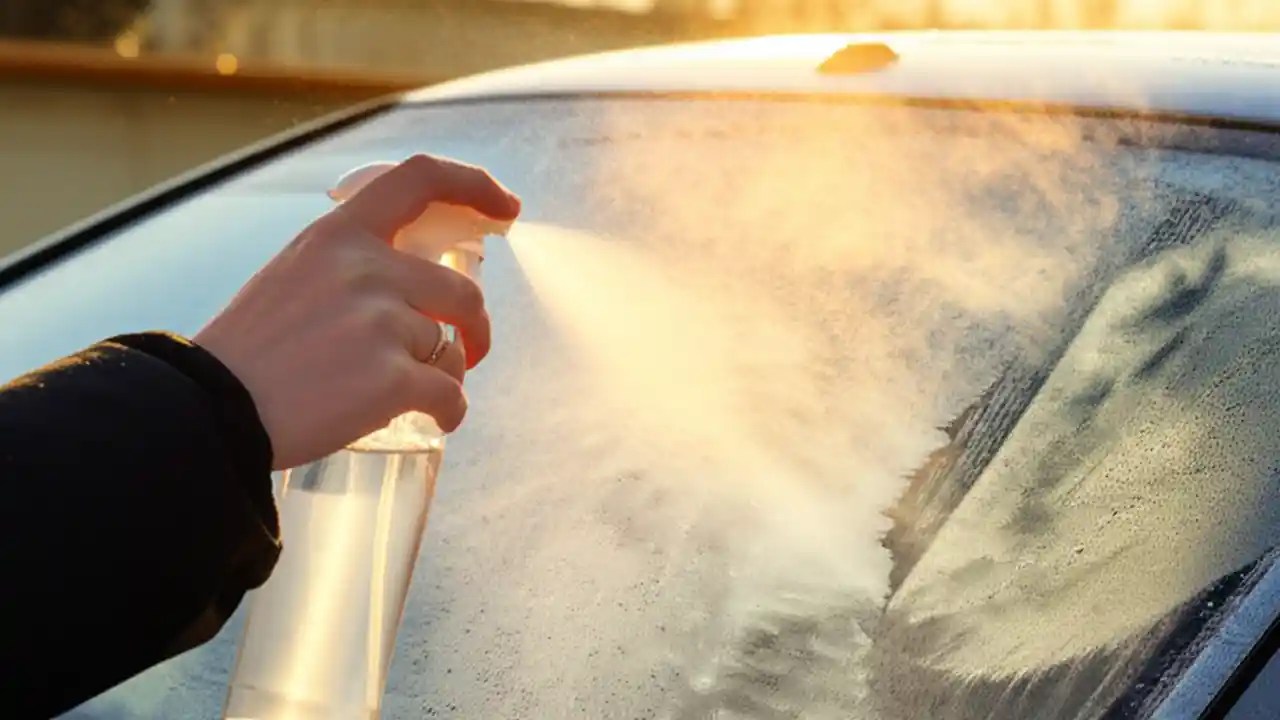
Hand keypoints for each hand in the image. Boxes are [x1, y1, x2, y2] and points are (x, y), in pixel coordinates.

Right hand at [194, 155, 520, 469]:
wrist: (210, 408)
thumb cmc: (251, 352)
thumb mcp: (295, 274)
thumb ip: (353, 265)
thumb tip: (416, 278)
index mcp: (340, 235)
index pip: (421, 180)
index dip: (475, 187)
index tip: (505, 207)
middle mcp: (366, 269)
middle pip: (461, 292)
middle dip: (474, 326)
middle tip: (468, 349)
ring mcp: (381, 324)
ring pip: (451, 350)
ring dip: (448, 374)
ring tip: (422, 394)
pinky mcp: (391, 380)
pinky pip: (451, 395)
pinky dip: (452, 412)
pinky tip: (440, 420)